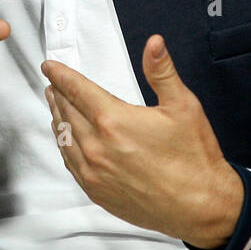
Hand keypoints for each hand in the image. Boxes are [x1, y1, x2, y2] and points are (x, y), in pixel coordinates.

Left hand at [41, 34, 243, 249]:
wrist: (200, 206)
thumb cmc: (194, 157)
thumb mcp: (182, 106)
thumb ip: (162, 72)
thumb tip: (154, 43)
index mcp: (113, 121)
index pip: (76, 90)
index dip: (61, 75)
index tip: (50, 67)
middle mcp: (96, 147)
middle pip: (66, 113)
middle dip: (59, 95)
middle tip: (54, 84)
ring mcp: (94, 172)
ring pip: (64, 138)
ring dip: (58, 119)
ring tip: (56, 106)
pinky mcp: (97, 192)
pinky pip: (70, 163)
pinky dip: (65, 146)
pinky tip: (68, 140)